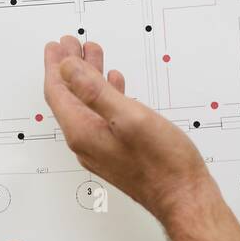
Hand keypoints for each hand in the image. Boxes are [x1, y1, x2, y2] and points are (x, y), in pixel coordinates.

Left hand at [43, 36, 210, 223]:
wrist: (184, 197)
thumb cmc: (162, 164)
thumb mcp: (129, 117)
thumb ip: (95, 91)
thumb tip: (67, 68)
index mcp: (83, 132)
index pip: (58, 92)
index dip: (55, 65)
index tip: (56, 44)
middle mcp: (87, 141)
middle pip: (70, 96)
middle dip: (69, 66)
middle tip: (71, 43)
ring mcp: (101, 147)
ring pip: (88, 104)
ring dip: (89, 77)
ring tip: (93, 53)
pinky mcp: (117, 150)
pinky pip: (102, 115)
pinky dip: (106, 93)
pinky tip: (115, 83)